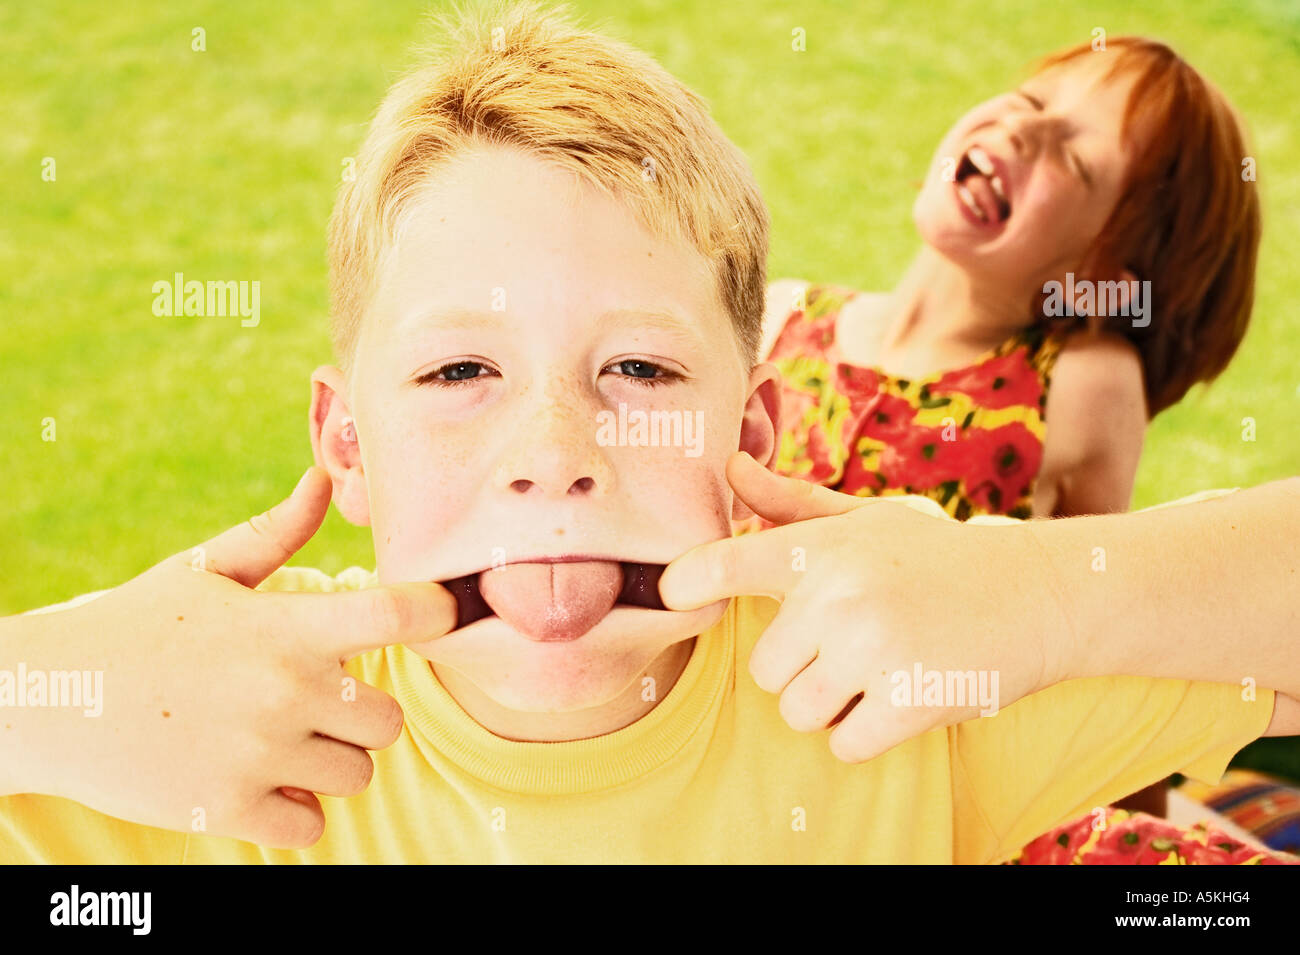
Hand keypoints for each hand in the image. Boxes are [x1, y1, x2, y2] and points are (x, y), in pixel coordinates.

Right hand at [2, 467, 456, 847]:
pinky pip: (311, 826)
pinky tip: (264, 780)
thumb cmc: (139, 626)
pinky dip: (296, 810)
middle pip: (390, 720)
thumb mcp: (205, 571)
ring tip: (285, 740)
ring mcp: (257, 755)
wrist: (49, 699)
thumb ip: (278, 532)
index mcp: (285, 627)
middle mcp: (283, 692)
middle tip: (319, 703)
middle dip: (363, 714)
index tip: (446, 615)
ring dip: (332, 762)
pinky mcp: (227, 809)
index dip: (436, 614)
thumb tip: (324, 479)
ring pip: (357, 774)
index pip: (393, 617)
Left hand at [660, 452, 1067, 761]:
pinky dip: (865, 734)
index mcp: (823, 550)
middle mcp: (840, 597)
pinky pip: (843, 745)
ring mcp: (874, 651)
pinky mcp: (910, 703)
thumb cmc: (937, 557)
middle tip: (852, 644)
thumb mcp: (865, 521)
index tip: (672, 593)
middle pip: (764, 670)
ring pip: (798, 712)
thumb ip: (789, 503)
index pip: (724, 566)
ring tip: (878, 668)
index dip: (687, 582)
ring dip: (831, 704)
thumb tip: (729, 467)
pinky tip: (899, 697)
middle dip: (801, 668)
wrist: (1038, 594)